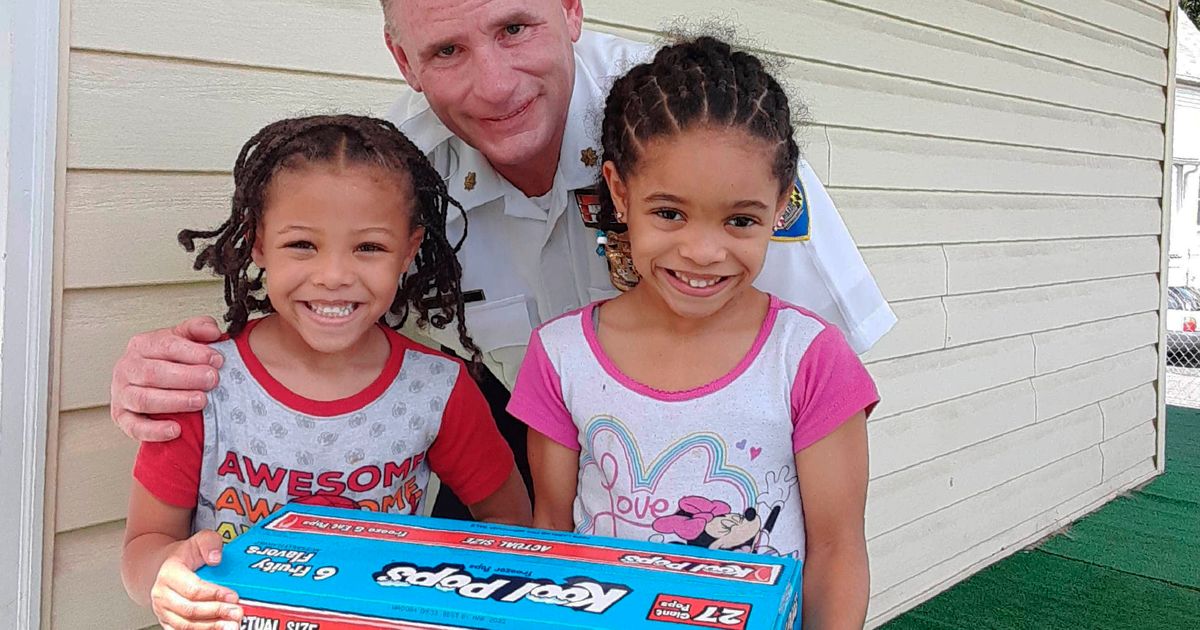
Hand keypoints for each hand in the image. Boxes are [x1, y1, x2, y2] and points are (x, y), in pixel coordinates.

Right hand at [111, 317, 223, 441]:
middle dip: (187, 377)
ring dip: (175, 401)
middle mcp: (127, 368)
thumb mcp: (182, 339)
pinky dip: (155, 430)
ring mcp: (122, 394)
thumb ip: (197, 329)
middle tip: (212, 380)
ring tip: (201, 401)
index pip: (166, 346)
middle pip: (154, 373)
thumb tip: (212, 331)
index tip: (217, 359)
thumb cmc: (167, 360)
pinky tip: (176, 429)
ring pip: (144, 399)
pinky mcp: (122, 418)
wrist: (145, 382)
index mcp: (142, 345)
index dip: (193, 353)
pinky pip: (135, 427)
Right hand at [151, 530, 241, 629]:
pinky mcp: (167, 622)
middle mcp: (162, 595)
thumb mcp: (198, 541)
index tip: (233, 596)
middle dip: (217, 612)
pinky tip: (218, 629)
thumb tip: (216, 557)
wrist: (164, 568)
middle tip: (237, 612)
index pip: (192, 588)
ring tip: (231, 625)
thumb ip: (210, 543)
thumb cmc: (184, 557)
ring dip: (211, 627)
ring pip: (186, 624)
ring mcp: (163, 611)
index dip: (215, 594)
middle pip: (190, 609)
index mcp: (169, 574)